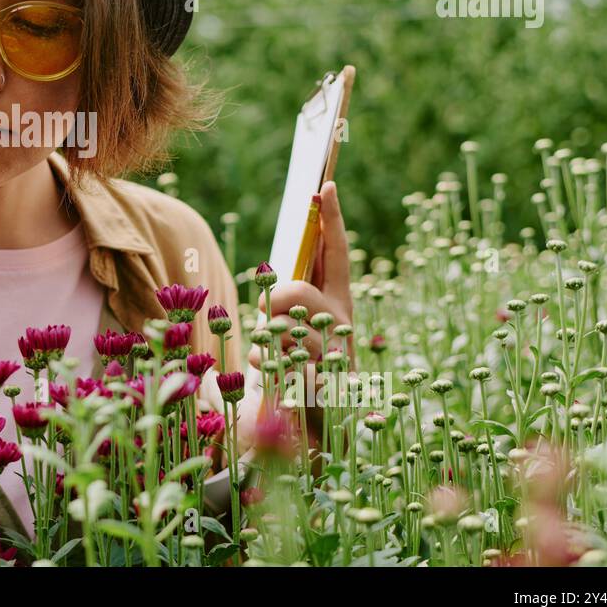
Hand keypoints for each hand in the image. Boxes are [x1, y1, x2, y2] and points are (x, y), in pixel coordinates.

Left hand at [249, 180, 352, 364]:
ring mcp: (334, 352)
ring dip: (268, 340)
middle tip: (272, 321)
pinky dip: (263, 363)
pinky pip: (270, 357)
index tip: (325, 185)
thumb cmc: (298, 367)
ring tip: (281, 357)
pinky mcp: (319, 379)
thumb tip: (269, 293)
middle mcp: (343, 323)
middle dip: (273, 301)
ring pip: (279, 327)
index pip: (336, 254)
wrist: (314, 421)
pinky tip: (279, 376)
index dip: (332, 220)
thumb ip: (288, 303)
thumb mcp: (293, 328)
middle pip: (295, 291)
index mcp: (339, 303)